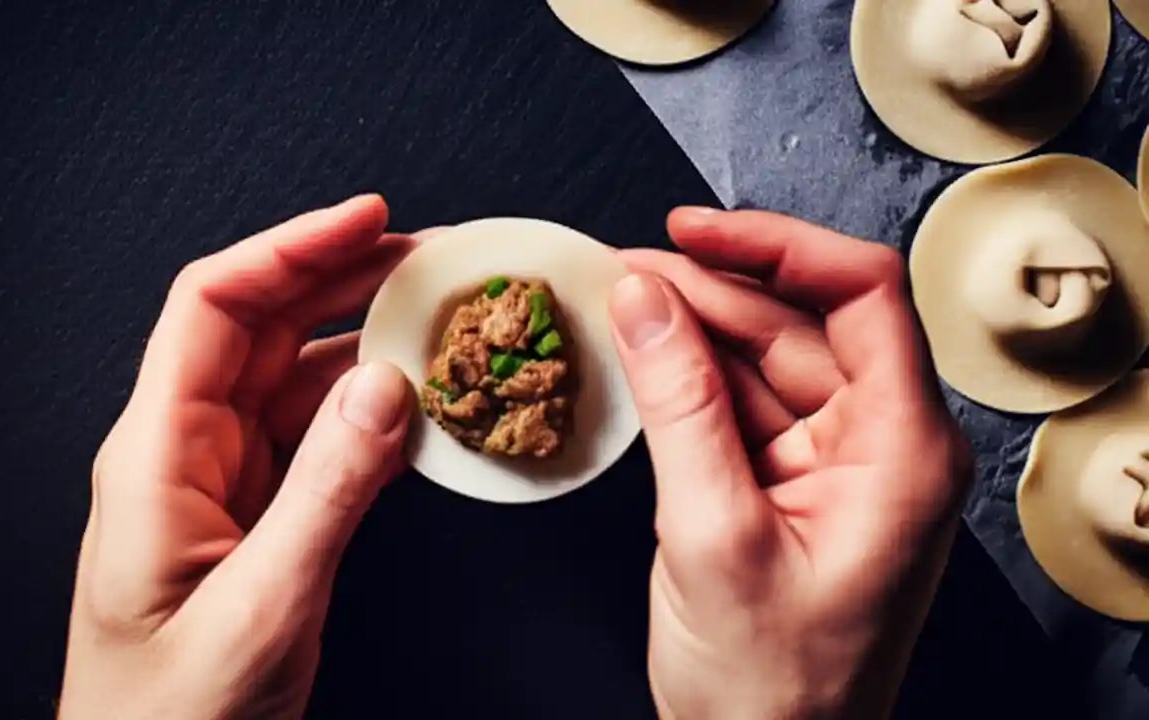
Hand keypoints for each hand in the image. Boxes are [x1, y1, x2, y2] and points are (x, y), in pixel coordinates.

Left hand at [60, 195, 420, 718]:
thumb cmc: (173, 716)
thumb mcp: (261, 607)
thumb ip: (327, 494)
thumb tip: (387, 388)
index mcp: (158, 454)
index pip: (213, 307)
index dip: (289, 248)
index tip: (366, 217)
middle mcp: (186, 450)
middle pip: (262, 327)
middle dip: (343, 278)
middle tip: (429, 258)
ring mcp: (221, 480)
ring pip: (295, 377)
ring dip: (365, 343)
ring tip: (438, 321)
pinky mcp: (255, 513)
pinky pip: (315, 436)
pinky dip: (370, 412)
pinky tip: (418, 404)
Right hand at [609, 208, 971, 718]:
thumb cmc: (768, 689)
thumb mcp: (710, 535)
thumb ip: (677, 405)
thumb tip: (642, 302)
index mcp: (902, 453)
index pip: (862, 295)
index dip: (777, 246)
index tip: (696, 232)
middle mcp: (881, 447)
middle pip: (803, 323)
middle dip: (713, 289)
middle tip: (627, 271)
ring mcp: (835, 466)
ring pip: (766, 360)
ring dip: (693, 329)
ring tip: (621, 304)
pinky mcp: (791, 485)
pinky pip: (742, 406)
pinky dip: (689, 380)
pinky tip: (642, 359)